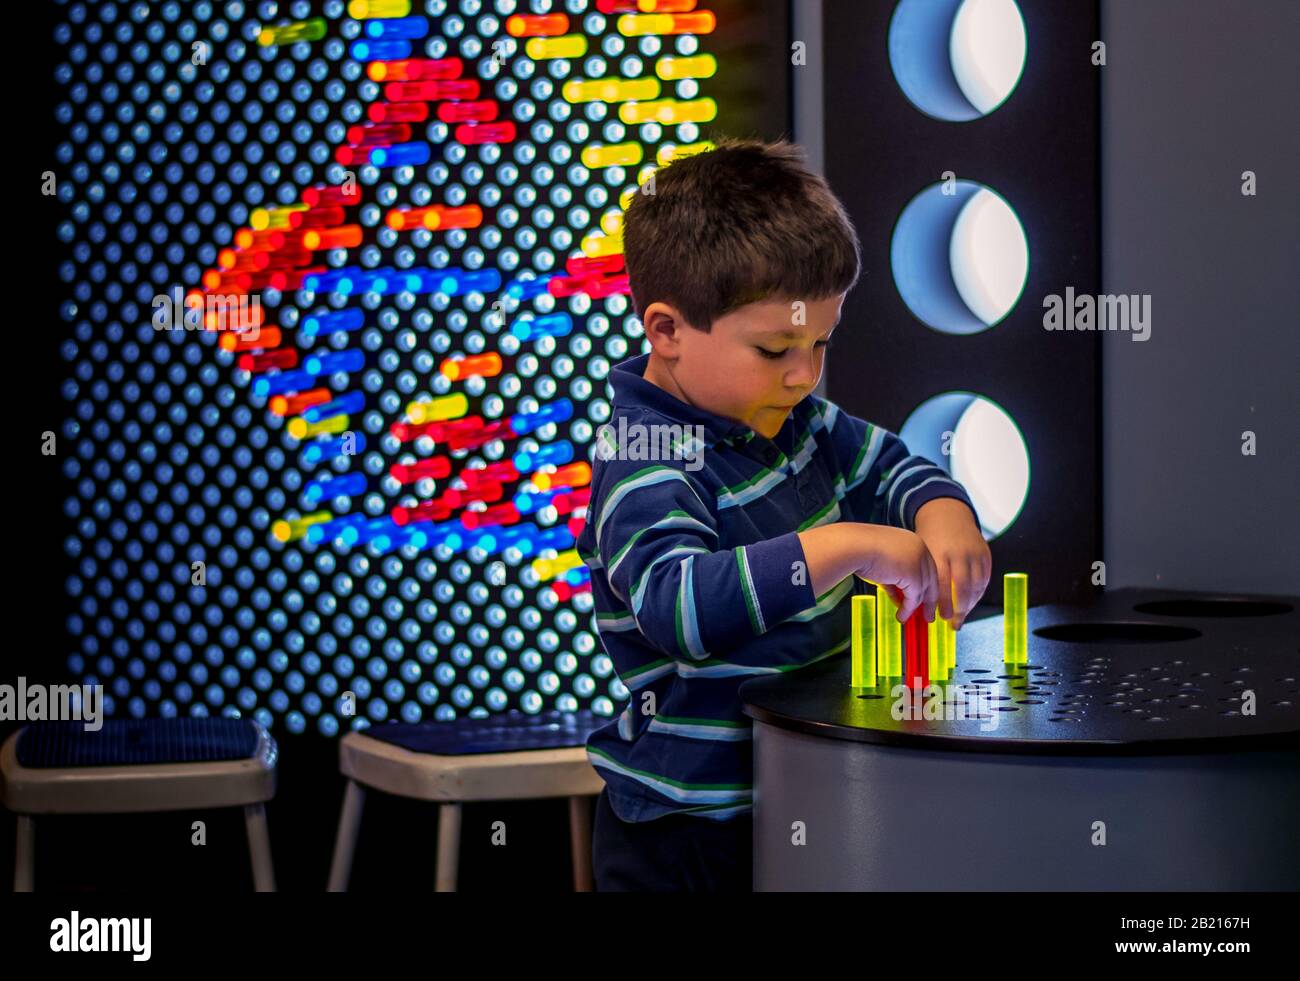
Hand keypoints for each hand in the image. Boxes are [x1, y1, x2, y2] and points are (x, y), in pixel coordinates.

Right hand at [851, 525, 939, 623]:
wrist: (855, 546)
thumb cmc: (860, 549)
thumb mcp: (881, 563)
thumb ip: (893, 578)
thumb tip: (897, 596)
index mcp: (912, 541)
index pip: (925, 566)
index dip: (923, 583)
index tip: (922, 597)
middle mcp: (919, 550)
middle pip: (930, 578)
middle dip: (928, 598)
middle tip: (927, 612)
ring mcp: (918, 562)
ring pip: (923, 590)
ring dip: (914, 607)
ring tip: (907, 617)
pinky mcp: (914, 576)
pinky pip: (914, 597)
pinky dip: (908, 609)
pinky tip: (901, 615)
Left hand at [913, 498, 991, 628]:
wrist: (948, 514)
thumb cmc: (930, 538)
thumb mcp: (922, 552)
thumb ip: (922, 575)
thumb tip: (914, 604)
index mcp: (940, 553)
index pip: (942, 583)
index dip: (942, 603)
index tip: (938, 617)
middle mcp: (960, 553)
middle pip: (963, 588)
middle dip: (958, 609)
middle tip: (952, 622)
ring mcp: (975, 553)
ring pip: (977, 586)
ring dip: (970, 604)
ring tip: (961, 616)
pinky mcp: (985, 554)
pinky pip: (985, 580)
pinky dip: (978, 594)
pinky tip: (970, 603)